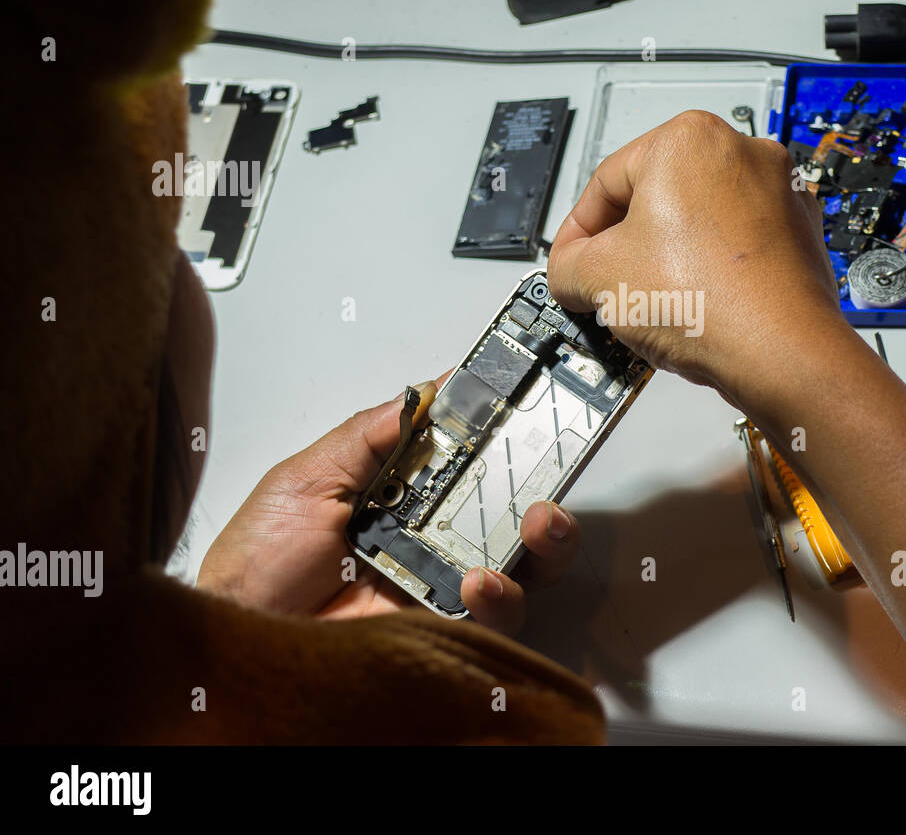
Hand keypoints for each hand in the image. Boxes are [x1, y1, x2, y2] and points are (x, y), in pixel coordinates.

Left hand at [196, 383, 581, 634]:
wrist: (237, 631)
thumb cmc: (258, 561)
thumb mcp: (308, 477)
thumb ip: (369, 436)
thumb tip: (427, 390)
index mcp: (408, 494)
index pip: (477, 463)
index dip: (513, 439)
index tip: (536, 409)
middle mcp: (435, 538)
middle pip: (518, 515)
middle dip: (549, 491)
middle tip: (550, 476)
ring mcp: (443, 585)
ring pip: (524, 568)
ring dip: (543, 544)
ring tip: (534, 524)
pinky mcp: (443, 631)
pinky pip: (495, 620)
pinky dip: (500, 599)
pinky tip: (479, 583)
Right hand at [546, 110, 846, 408]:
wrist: (782, 354)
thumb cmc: (710, 303)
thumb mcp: (599, 279)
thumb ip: (567, 266)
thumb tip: (568, 272)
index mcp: (689, 140)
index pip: (606, 182)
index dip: (577, 231)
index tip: (570, 263)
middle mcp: (742, 153)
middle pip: (656, 199)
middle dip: (626, 246)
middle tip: (605, 286)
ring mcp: (779, 193)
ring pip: (699, 223)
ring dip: (668, 259)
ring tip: (654, 303)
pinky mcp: (799, 234)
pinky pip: (737, 246)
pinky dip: (712, 271)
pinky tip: (697, 307)